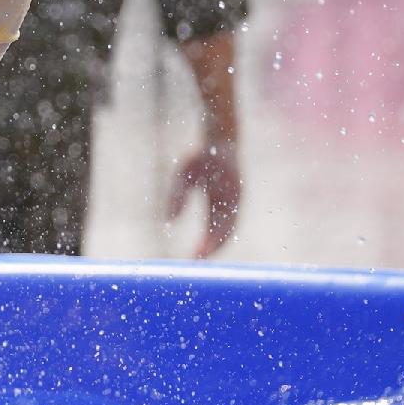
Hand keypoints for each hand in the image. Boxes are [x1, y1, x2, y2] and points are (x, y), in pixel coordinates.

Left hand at [167, 143, 240, 259]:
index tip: (197, 255)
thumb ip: (178, 194)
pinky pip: (225, 226)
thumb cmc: (201, 155)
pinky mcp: (231, 204)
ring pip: (227, 232)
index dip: (210, 241)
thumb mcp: (185, 171)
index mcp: (228, 193)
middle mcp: (235, 202)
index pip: (222, 224)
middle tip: (194, 263)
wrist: (221, 140)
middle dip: (212, 249)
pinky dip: (214, 238)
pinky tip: (200, 247)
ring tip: (195, 259)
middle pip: (227, 233)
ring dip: (213, 246)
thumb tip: (168, 221)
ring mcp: (235, 203)